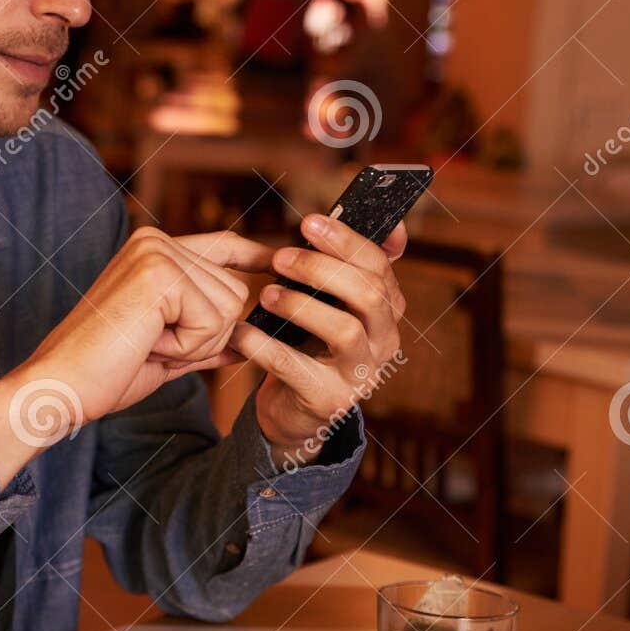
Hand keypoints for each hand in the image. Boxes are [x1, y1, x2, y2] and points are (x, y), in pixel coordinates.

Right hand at [0, 226, 271, 483]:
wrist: (61, 387)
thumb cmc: (106, 371)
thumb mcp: (170, 350)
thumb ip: (208, 337)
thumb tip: (248, 338)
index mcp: (153, 249)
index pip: (223, 245)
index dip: (255, 256)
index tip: (279, 259)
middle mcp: (155, 240)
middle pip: (236, 289)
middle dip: (208, 335)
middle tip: (154, 344)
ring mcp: (156, 253)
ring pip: (229, 306)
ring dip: (195, 343)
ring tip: (147, 344)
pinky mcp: (158, 275)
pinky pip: (212, 321)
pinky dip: (186, 347)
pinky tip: (147, 345)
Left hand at [229, 214, 408, 466]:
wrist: (295, 409)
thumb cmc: (311, 343)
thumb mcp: (332, 304)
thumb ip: (348, 266)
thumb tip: (386, 221)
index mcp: (387, 310)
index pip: (381, 267)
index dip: (347, 241)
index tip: (309, 223)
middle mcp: (384, 342)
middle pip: (370, 295)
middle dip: (322, 269)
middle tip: (280, 257)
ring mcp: (360, 375)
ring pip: (345, 330)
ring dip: (301, 306)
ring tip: (266, 295)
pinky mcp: (328, 401)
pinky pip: (296, 368)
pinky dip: (265, 346)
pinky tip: (241, 332)